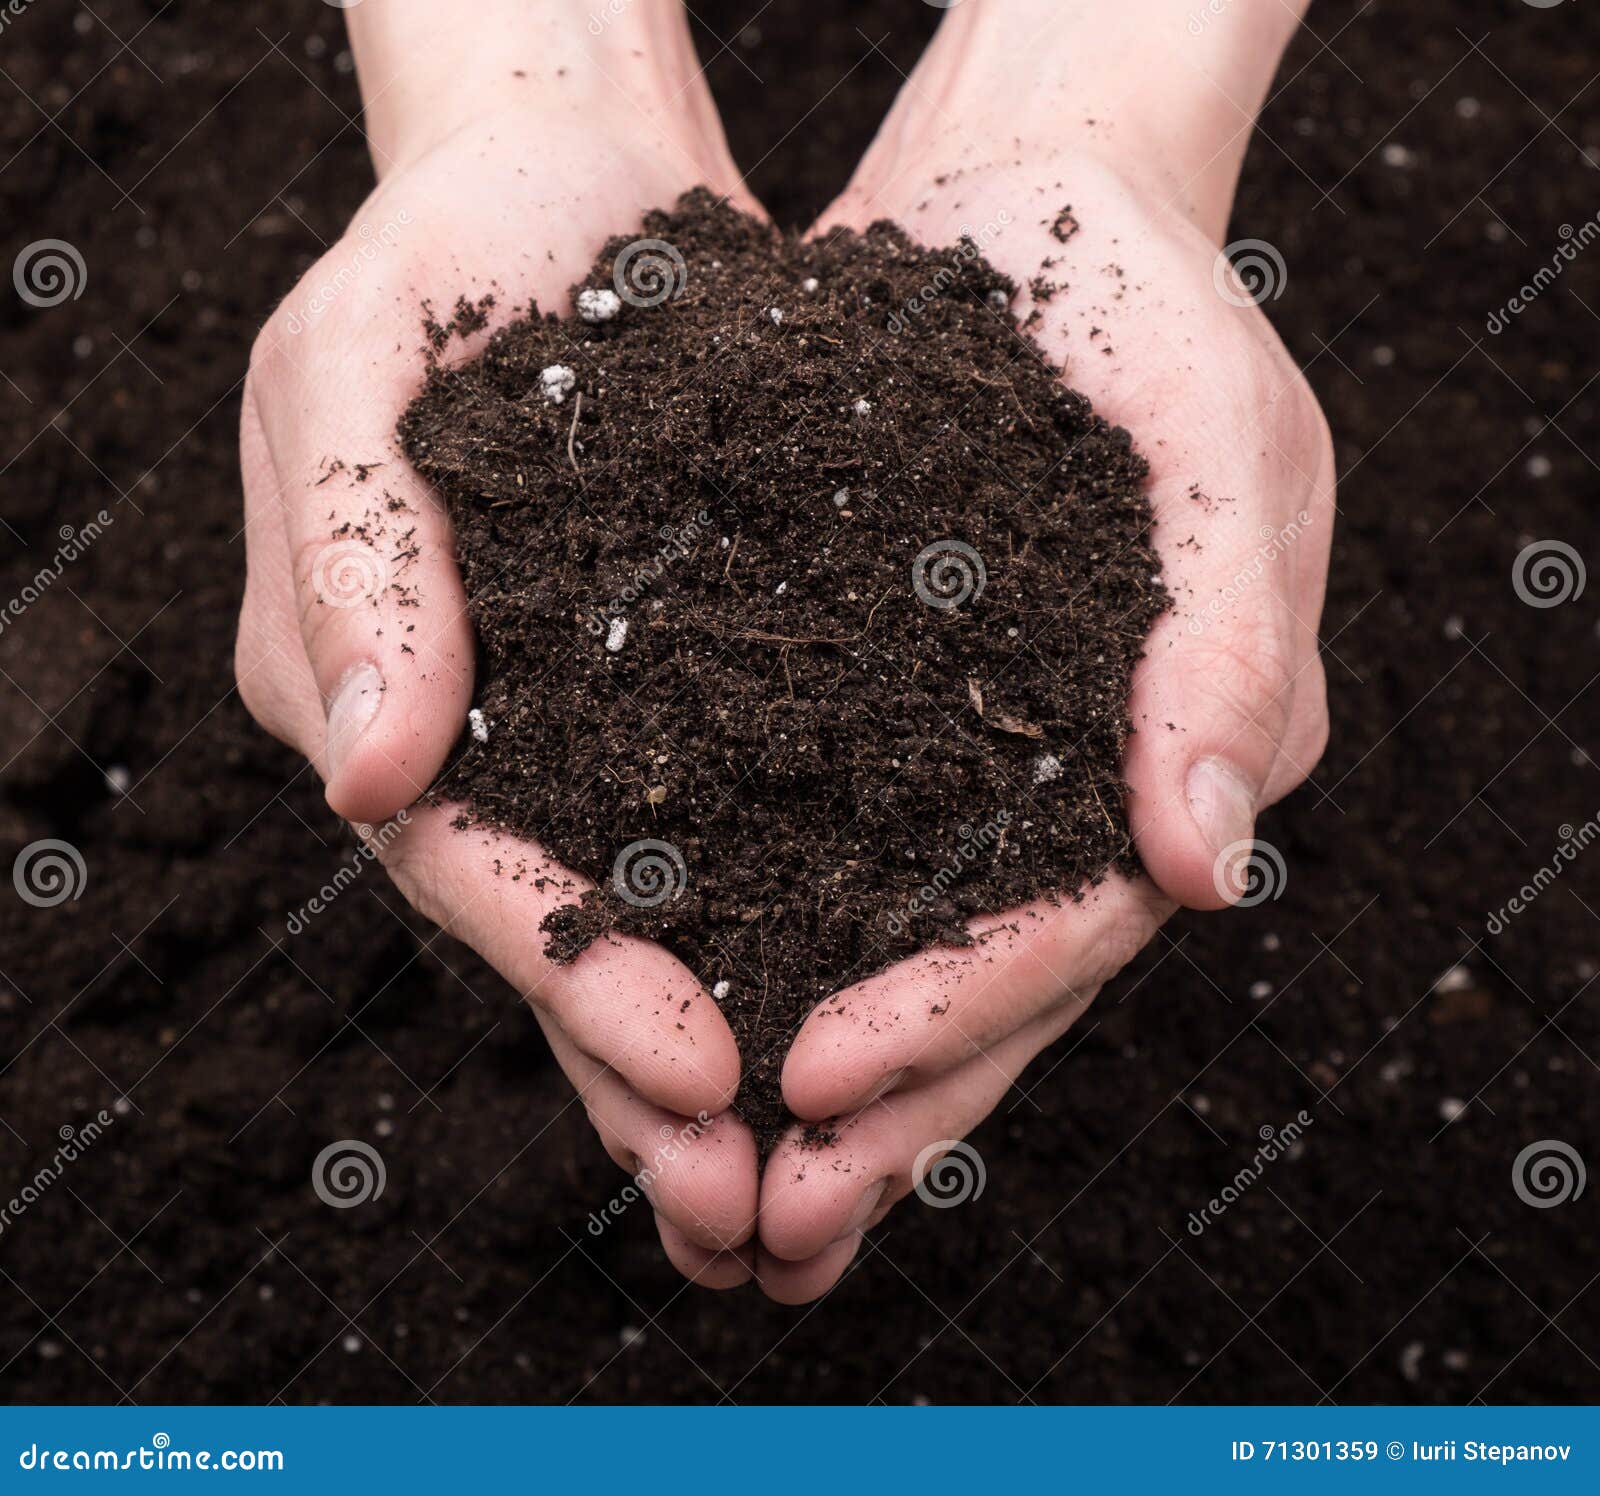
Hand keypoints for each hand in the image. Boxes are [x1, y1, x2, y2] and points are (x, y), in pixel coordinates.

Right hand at [235, 1, 783, 1290]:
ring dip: (753, 1036)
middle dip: (662, 1076)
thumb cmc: (431, 268)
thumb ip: (350, 564)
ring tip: (837, 1169)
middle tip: (764, 1210)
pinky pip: (766, 804)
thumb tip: (369, 774)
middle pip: (581, 933)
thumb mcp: (347, 374)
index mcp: (385, 700)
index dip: (579, 974)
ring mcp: (601, 718)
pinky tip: (898, 991)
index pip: (475, 870)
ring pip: (680, 904)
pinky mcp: (709, 674)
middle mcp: (494, 742)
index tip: (697, 1068)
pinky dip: (819, 905)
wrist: (555, 192)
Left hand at [754, 0, 1334, 1295]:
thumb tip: (1210, 874)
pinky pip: (810, 843)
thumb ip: (1232, 652)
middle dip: (873, 1112)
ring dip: (802, 1077)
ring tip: (704, 1191)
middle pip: (976, 981)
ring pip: (885, 945)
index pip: (1071, 926)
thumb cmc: (1143, 306)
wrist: (1027, 204)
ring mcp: (967, 754)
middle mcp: (1070, 782)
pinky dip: (752, 939)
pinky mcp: (869, 704)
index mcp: (1173, 751)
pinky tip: (671, 1014)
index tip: (827, 1083)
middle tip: (754, 1228)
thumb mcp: (1224, 441)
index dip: (961, 1012)